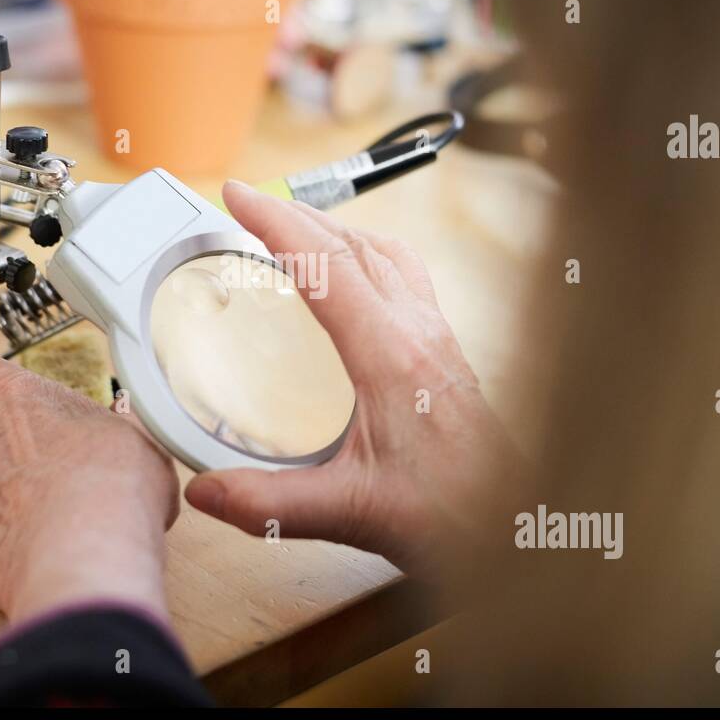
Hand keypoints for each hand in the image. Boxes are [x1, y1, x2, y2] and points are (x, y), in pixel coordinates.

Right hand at [184, 182, 519, 574]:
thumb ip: (272, 504)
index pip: (326, 265)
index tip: (237, 194)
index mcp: (390, 356)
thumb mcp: (351, 512)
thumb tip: (204, 494)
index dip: (276, 222)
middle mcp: (418, 331)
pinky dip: (365, 254)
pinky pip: (404, 275)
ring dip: (333, 229)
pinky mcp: (445, 349)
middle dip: (295, 213)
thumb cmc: (451, 515)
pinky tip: (351, 275)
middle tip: (247, 203)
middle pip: (353, 245)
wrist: (515, 525)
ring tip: (291, 226)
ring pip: (383, 253)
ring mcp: (436, 335)